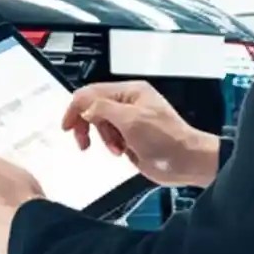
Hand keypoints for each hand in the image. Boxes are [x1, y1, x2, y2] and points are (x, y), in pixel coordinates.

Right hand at [61, 80, 221, 187]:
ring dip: (102, 137)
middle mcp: (128, 103)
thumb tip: (84, 108)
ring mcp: (129, 120)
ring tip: (115, 148)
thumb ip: (103, 108)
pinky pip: (108, 136)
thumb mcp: (131, 120)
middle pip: (93, 107)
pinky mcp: (130, 136)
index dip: (76, 108)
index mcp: (130, 91)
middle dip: (87, 124)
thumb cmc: (167, 139)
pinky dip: (109, 144)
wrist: (186, 161)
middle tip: (82, 140)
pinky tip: (120, 150)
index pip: (92, 93)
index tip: (67, 125)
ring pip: (99, 123)